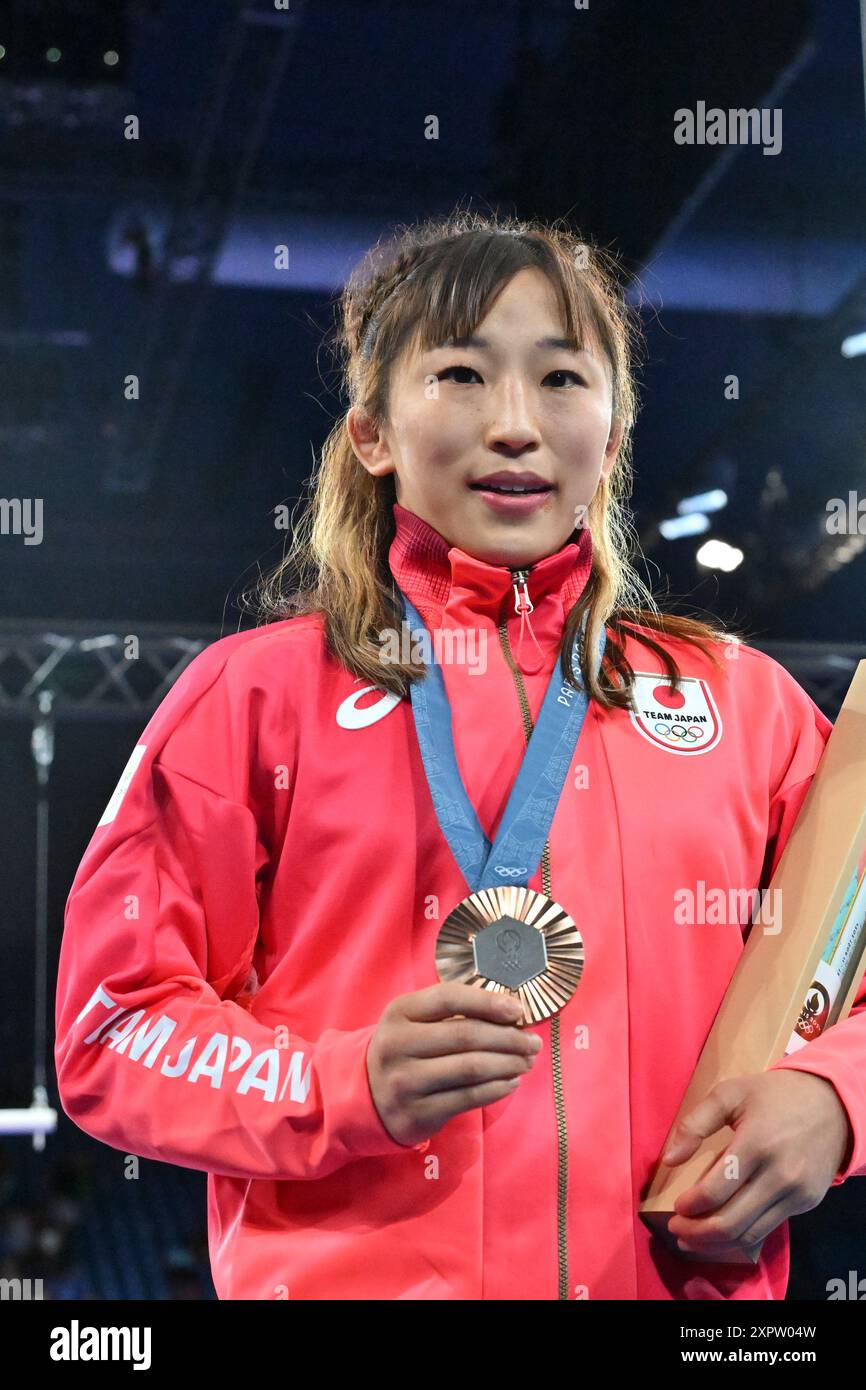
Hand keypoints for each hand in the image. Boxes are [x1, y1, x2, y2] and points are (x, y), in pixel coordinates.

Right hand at [367, 983, 542, 1146]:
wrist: (365, 1095)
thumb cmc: (404, 1049)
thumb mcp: (414, 1021)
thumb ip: (453, 1013)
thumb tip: (510, 1013)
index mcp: (399, 1012)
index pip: (448, 998)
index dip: (487, 1002)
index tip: (518, 1010)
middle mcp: (398, 1045)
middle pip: (465, 1036)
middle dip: (508, 1038)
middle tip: (532, 1042)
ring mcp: (406, 1082)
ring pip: (471, 1069)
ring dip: (508, 1064)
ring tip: (527, 1062)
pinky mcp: (417, 1113)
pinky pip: (468, 1098)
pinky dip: (497, 1089)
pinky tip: (511, 1082)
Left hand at [660, 1070, 851, 1259]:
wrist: (831, 1104)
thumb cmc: (773, 1096)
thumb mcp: (730, 1093)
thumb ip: (695, 1123)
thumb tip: (668, 1160)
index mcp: (756, 1143)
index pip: (716, 1190)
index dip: (690, 1206)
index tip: (676, 1208)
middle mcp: (779, 1174)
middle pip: (732, 1221)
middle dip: (697, 1232)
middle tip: (676, 1231)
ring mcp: (796, 1193)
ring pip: (750, 1233)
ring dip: (717, 1243)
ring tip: (693, 1240)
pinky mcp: (806, 1203)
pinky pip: (768, 1229)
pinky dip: (742, 1237)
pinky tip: (724, 1234)